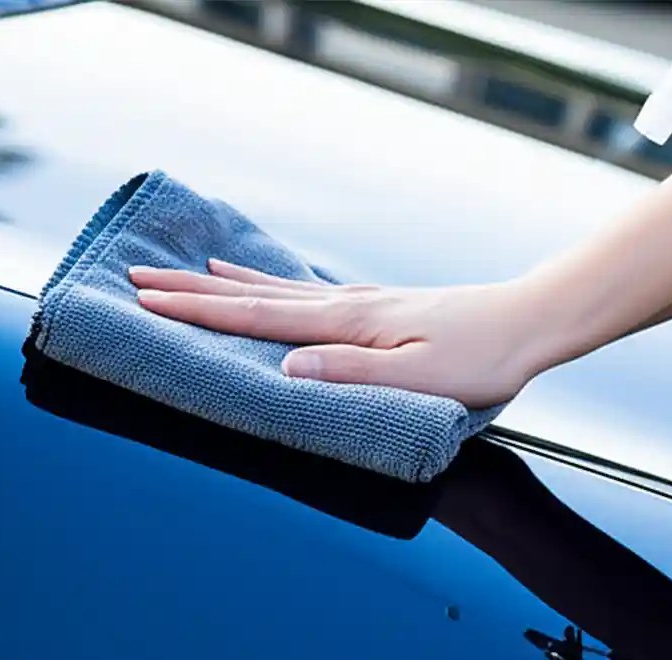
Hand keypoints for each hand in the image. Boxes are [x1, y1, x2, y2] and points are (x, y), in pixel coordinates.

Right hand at [129, 260, 550, 408]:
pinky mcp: (379, 308)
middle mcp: (347, 306)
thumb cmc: (481, 359)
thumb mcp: (418, 379)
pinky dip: (277, 284)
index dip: (199, 310)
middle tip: (142, 276)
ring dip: (230, 283)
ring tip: (195, 270)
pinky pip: (309, 293)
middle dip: (194, 290)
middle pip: (254, 295)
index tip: (148, 298)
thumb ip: (350, 375)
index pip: (256, 316)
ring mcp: (362, 303)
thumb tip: (284, 369)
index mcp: (348, 325)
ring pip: (279, 290)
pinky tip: (273, 283)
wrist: (529, 321)